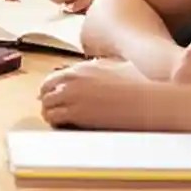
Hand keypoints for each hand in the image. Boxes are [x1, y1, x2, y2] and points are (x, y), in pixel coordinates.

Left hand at [38, 59, 154, 128]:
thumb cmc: (139, 86)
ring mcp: (73, 95)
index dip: (52, 86)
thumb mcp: (119, 67)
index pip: (56, 76)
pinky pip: (54, 117)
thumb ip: (104, 66)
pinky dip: (53, 121)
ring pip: (47, 103)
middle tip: (49, 107)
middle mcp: (74, 79)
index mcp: (83, 68)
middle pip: (46, 88)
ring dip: (48, 111)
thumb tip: (102, 66)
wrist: (145, 102)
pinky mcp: (77, 113)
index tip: (52, 93)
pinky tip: (58, 124)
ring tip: (53, 118)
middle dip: (46, 98)